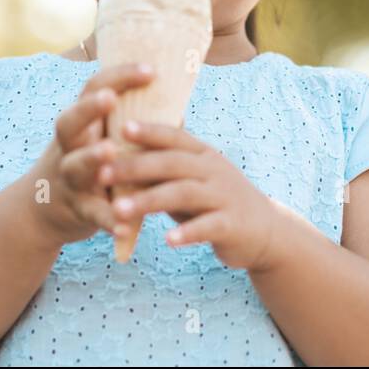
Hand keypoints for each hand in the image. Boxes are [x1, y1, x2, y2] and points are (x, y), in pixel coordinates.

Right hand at [27, 63, 155, 246]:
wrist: (43, 211)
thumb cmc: (91, 165)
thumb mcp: (102, 139)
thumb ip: (134, 124)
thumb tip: (177, 105)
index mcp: (82, 123)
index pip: (95, 89)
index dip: (119, 77)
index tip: (150, 69)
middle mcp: (69, 146)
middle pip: (70, 122)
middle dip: (89, 108)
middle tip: (109, 99)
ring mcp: (69, 178)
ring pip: (75, 166)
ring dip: (92, 157)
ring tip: (110, 150)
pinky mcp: (76, 209)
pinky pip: (91, 213)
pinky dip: (108, 218)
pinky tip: (125, 224)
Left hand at [101, 119, 286, 271]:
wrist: (266, 231)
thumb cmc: (216, 201)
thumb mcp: (194, 178)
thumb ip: (165, 168)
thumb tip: (122, 150)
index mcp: (203, 154)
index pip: (174, 136)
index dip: (149, 131)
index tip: (119, 127)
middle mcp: (214, 170)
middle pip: (172, 163)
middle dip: (135, 167)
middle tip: (102, 173)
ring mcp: (224, 196)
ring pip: (183, 193)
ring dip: (149, 201)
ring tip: (119, 211)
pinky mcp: (232, 224)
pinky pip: (207, 227)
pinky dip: (187, 232)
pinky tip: (167, 241)